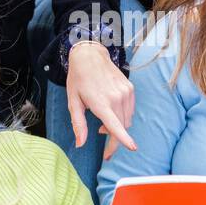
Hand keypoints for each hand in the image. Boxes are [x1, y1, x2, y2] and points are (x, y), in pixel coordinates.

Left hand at [66, 41, 135, 159]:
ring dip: (117, 125)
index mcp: (100, 102)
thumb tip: (80, 144)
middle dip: (113, 137)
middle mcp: (116, 97)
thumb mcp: (73, 102)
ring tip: (103, 117)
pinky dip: (122, 115)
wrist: (90, 56)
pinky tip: (111, 108)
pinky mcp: (130, 89)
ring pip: (127, 120)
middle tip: (98, 131)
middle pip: (121, 127)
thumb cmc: (78, 79)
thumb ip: (78, 124)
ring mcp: (125, 92)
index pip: (115, 124)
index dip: (123, 138)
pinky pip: (130, 110)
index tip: (132, 148)